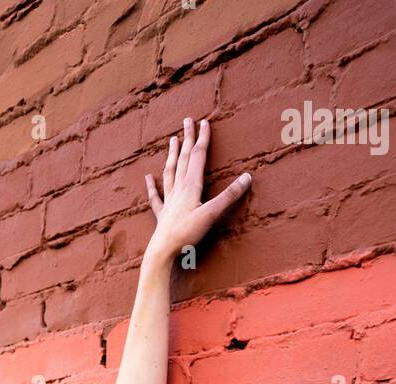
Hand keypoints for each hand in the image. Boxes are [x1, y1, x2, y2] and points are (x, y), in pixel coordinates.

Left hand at [144, 116, 250, 264]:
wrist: (162, 251)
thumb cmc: (186, 234)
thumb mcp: (211, 214)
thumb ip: (229, 196)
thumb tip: (247, 178)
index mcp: (191, 185)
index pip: (198, 156)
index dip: (203, 138)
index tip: (204, 122)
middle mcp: (178, 189)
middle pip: (184, 158)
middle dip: (188, 139)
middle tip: (187, 120)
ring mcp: (168, 201)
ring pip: (170, 172)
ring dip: (172, 155)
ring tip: (172, 140)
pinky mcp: (162, 214)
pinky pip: (155, 197)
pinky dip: (151, 186)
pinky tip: (148, 178)